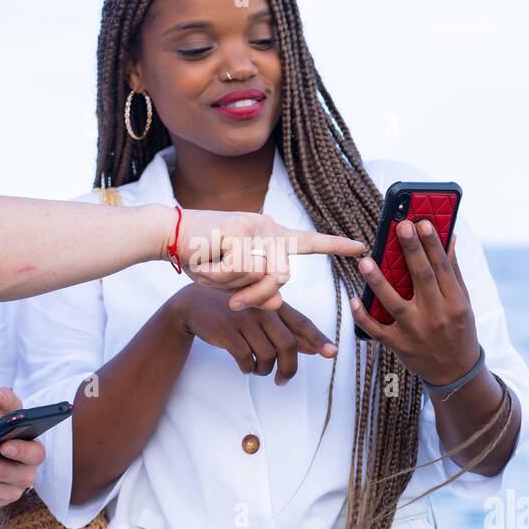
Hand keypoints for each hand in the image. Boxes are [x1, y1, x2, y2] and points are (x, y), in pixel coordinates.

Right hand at [169, 284, 337, 384]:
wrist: (192, 304)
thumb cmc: (232, 309)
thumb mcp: (260, 314)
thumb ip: (286, 329)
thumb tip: (313, 348)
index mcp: (273, 304)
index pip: (302, 323)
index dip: (318, 339)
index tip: (332, 353)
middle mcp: (262, 310)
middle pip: (287, 345)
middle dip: (289, 369)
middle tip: (283, 381)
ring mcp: (245, 320)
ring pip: (267, 356)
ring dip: (264, 370)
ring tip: (258, 370)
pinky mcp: (228, 333)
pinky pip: (246, 359)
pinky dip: (248, 369)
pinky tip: (245, 367)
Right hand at [170, 208, 364, 311]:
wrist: (168, 233)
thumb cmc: (201, 257)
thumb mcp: (233, 281)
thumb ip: (257, 291)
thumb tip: (277, 304)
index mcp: (270, 238)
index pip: (308, 242)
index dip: (334, 246)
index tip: (360, 246)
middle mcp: (269, 227)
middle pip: (281, 278)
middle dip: (255, 296)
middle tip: (232, 303)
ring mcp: (256, 224)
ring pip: (261, 275)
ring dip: (232, 285)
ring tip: (211, 272)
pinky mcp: (241, 227)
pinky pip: (239, 269)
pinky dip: (219, 276)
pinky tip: (204, 264)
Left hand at [348, 219, 481, 384]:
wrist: (455, 372)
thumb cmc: (458, 330)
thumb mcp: (464, 302)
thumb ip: (453, 271)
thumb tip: (448, 238)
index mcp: (455, 302)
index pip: (442, 267)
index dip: (432, 243)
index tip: (422, 222)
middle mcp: (436, 316)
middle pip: (421, 278)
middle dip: (411, 250)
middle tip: (400, 226)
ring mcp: (416, 332)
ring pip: (394, 303)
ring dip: (378, 282)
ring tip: (365, 261)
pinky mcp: (399, 346)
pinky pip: (377, 330)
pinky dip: (364, 316)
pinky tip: (354, 299)